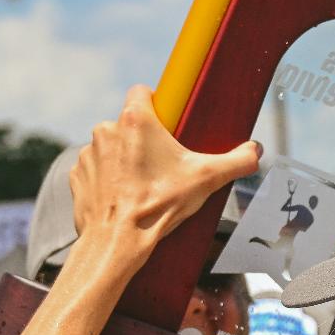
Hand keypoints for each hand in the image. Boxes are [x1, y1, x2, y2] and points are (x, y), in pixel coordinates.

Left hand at [70, 85, 260, 262]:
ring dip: (124, 160)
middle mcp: (106, 130)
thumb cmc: (158, 206)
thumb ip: (236, 162)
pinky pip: (95, 169)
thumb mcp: (205, 180)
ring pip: (111, 147)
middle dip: (144, 139)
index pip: (142, 91)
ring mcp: (88, 153)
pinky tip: (123, 196)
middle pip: (129, 123)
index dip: (156, 103)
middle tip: (162, 165)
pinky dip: (107, 180)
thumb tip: (256, 153)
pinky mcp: (77, 176)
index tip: (167, 123)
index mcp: (135, 120)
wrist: (117, 242)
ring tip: (142, 185)